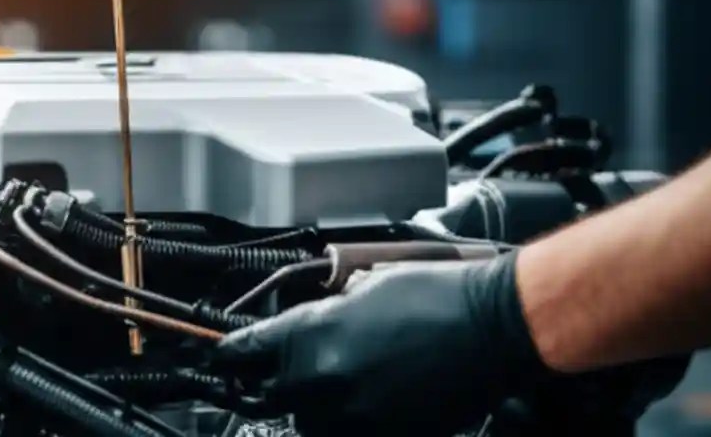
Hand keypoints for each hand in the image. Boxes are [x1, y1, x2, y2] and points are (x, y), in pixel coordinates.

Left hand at [215, 253, 544, 435]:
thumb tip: (307, 327)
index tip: (218, 360)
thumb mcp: (363, 289)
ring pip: (308, 422)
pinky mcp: (384, 435)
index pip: (241, 354)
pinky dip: (351, 420)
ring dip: (314, 407)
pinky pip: (348, 433)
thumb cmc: (437, 296)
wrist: (492, 327)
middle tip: (285, 374)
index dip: (226, 357)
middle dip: (273, 384)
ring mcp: (352, 415)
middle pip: (269, 396)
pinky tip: (373, 399)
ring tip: (344, 383)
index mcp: (309, 334)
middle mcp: (321, 379)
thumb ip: (324, 315)